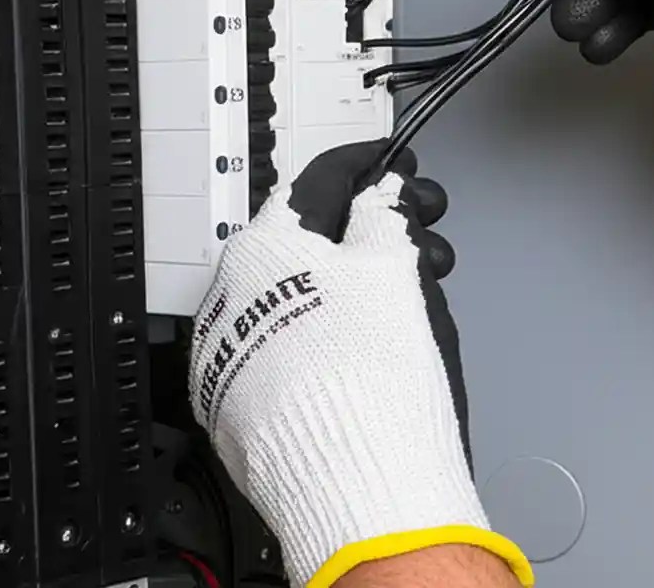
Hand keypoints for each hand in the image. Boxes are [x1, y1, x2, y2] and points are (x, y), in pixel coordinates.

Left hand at [188, 141, 533, 587]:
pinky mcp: (241, 402)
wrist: (360, 486)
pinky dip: (328, 336)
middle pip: (310, 240)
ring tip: (411, 309)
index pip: (322, 180)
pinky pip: (289, 347)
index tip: (392, 168)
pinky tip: (369, 352)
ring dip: (356, 286)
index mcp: (266, 249)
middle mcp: (235, 296)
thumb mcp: (397, 273)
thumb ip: (386, 218)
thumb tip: (381, 197)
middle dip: (372, 235)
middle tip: (418, 241)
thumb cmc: (375, 387)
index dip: (371, 168)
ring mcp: (234, 353)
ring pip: (302, 296)